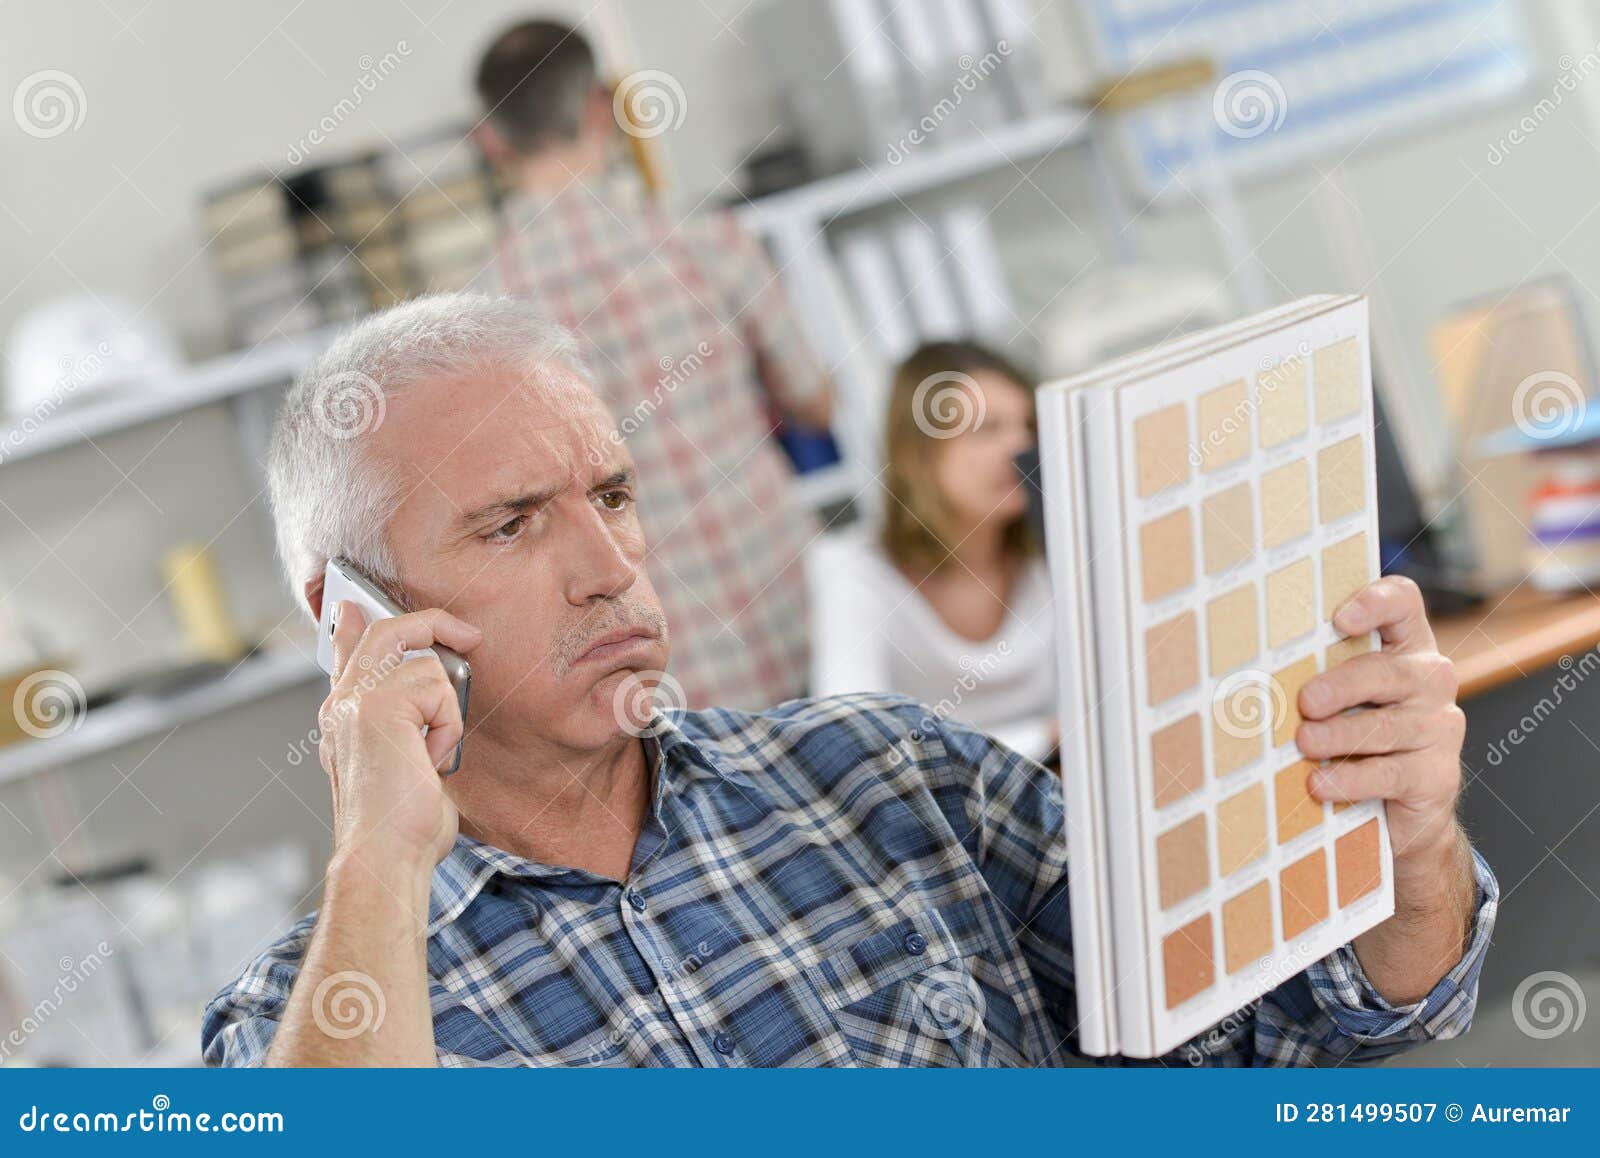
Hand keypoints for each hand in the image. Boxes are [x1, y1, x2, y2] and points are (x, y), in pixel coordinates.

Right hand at [318, 601, 483, 872]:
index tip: (352, 608)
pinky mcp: (378, 706)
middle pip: (383, 632)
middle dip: (431, 623)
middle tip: (467, 635)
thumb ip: (408, 728)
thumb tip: (430, 697)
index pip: (343, 658)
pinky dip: (449, 725)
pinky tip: (432, 760)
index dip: (350, 628)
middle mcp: (341, 706)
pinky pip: (437, 686)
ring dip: (448, 710)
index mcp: (342, 720)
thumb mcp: (408, 767)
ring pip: (423, 661)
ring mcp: (355, 702)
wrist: (386, 857)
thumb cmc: (404, 827)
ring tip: (434, 753)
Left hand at [1294, 575, 1465, 870]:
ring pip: (1385, 726)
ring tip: (1304, 742)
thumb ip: (1314, 673)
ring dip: (1339, 735)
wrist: (1398, 813)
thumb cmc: (1354, 739)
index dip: (1375, 603)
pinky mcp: (1436, 774)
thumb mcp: (1337, 698)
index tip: (1338, 620)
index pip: (1401, 603)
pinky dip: (1350, 778)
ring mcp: (1438, 726)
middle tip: (1306, 701)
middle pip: (1386, 671)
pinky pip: (1389, 773)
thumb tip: (1247, 671)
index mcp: (1404, 646)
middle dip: (1342, 685)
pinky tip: (1320, 782)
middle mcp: (1429, 679)